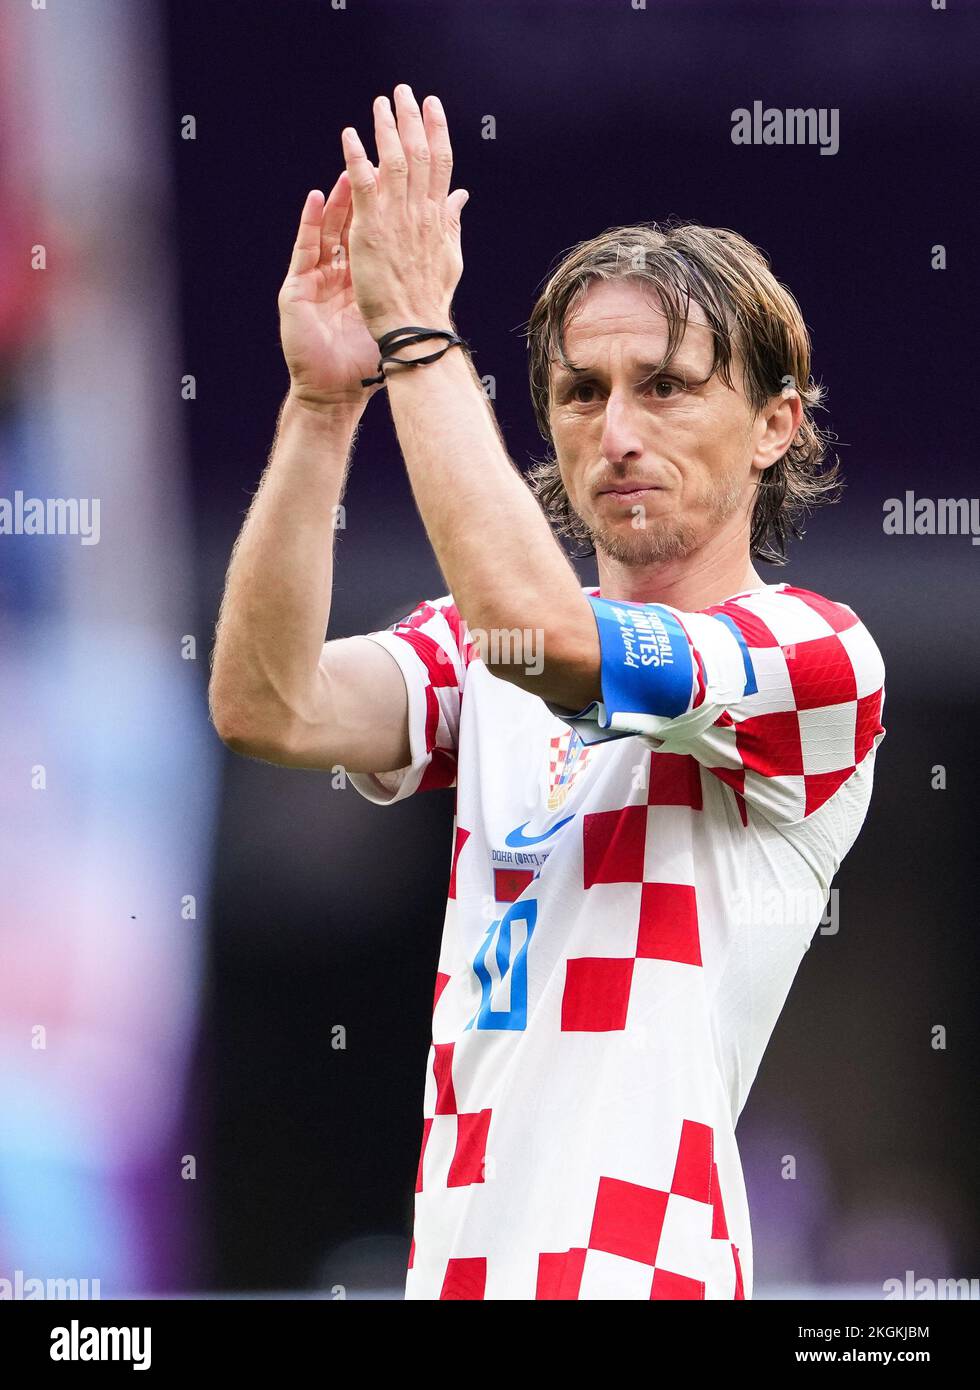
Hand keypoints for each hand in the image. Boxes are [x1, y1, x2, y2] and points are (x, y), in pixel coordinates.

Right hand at [277, 171, 385, 408]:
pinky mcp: (296, 289)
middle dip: (361, 193)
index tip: (403, 182)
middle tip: (377, 162)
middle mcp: (336, 275)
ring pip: (327, 231)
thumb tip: (435, 269)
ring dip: (336, 199)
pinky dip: (310, 222)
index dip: (385, 209)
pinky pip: (303, 249)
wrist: (334, 392)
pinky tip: (315, 198)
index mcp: (358, 280)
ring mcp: (315, 280)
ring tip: (348, 169)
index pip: (372, 235)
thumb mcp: (388, 319)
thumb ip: (406, 289)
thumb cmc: (361, 362)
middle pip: (350, 226)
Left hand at [340, 85, 468, 341]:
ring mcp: (396, 219)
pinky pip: (364, 185)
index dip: (437, 131)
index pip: (441, 164)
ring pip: (394, 162)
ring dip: (386, 129)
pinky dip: (356, 158)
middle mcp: (421, 213)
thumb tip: (461, 196)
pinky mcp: (371, 230)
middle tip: (404, 92)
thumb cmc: (429, 300)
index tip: (432, 106)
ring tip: (380, 104)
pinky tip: (349, 136)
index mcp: (438, 218)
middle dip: (412, 119)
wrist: (414, 327)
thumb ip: (452, 222)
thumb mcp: (449, 257)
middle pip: (419, 154)